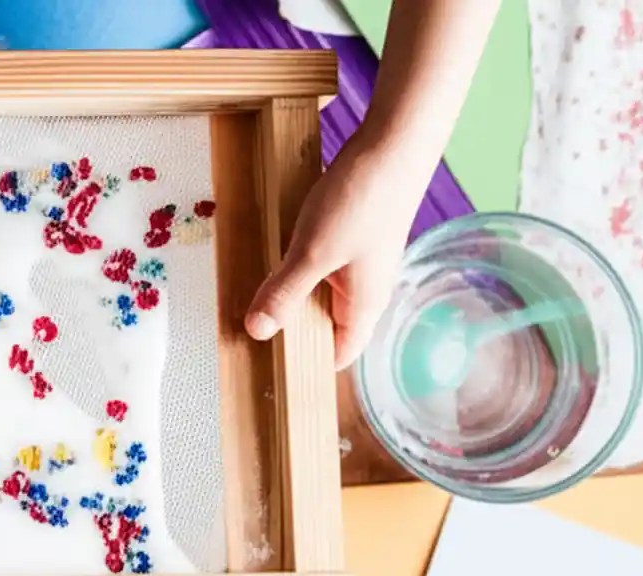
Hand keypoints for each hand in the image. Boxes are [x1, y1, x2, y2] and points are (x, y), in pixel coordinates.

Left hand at [244, 132, 423, 369]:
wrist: (395, 142)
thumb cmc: (362, 200)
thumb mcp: (312, 253)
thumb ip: (285, 293)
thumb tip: (258, 331)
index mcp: (364, 305)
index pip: (339, 355)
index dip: (307, 366)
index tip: (268, 367)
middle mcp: (367, 288)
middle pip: (325, 324)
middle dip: (291, 326)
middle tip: (247, 326)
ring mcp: (361, 261)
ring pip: (321, 291)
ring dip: (291, 291)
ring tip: (254, 290)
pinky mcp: (354, 235)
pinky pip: (322, 263)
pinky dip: (299, 264)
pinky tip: (276, 252)